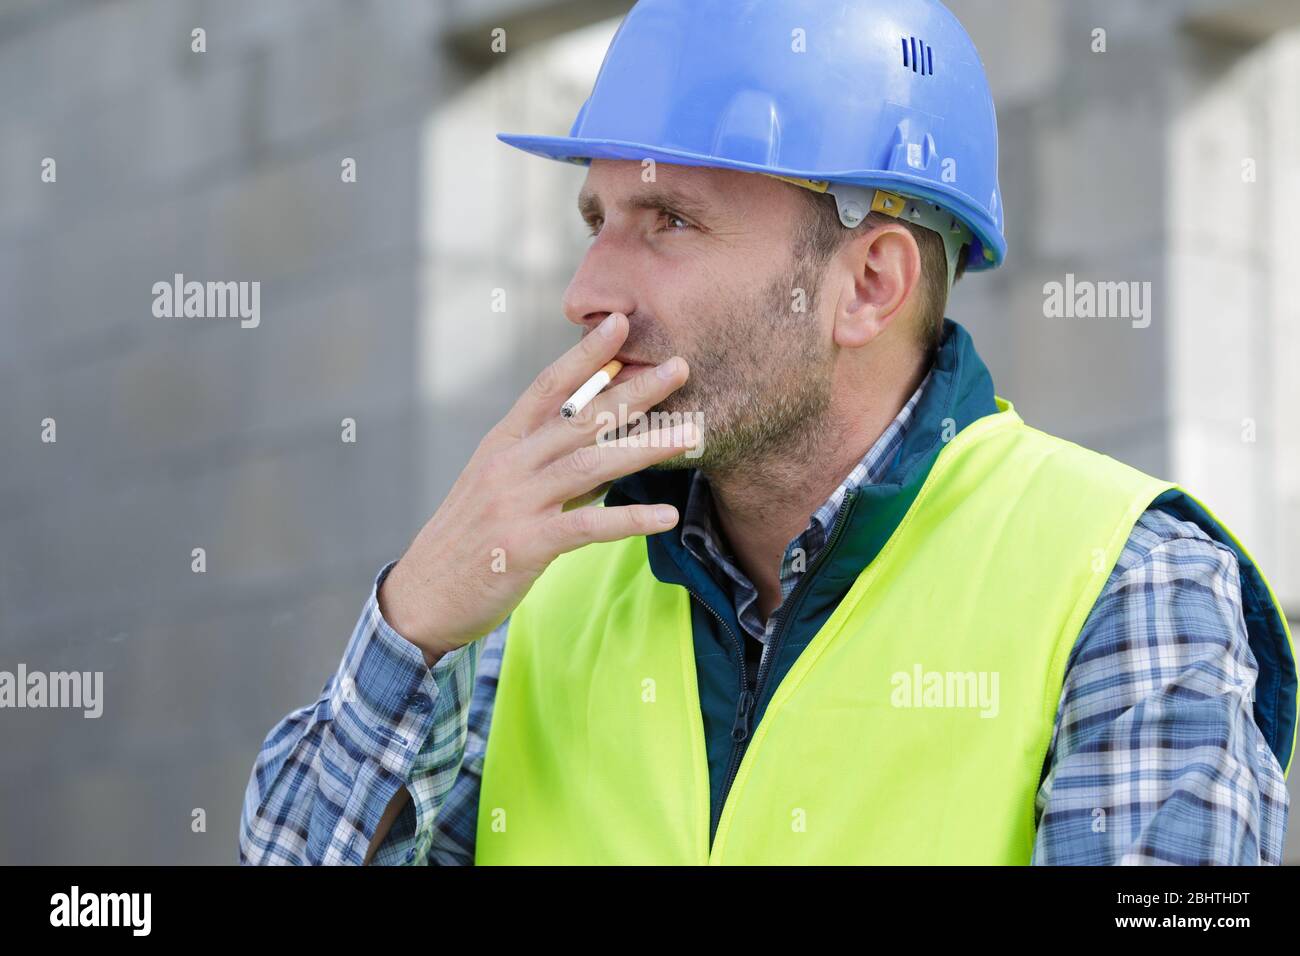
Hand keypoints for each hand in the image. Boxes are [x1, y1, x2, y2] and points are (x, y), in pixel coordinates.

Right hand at [378, 313, 695, 663]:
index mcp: (502, 444)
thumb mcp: (498, 486)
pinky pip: (587, 526)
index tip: (621, 322)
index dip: (585, 355)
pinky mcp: (526, 546)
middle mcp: (509, 466)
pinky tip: (666, 515)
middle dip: (634, 391)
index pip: (547, 387)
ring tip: (691, 434)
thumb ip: (546, 460)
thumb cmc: (468, 540)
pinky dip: (629, 519)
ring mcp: (516, 504)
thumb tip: (600, 439)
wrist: (423, 597)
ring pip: (591, 465)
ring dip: (646, 447)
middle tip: (680, 366)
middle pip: (581, 419)